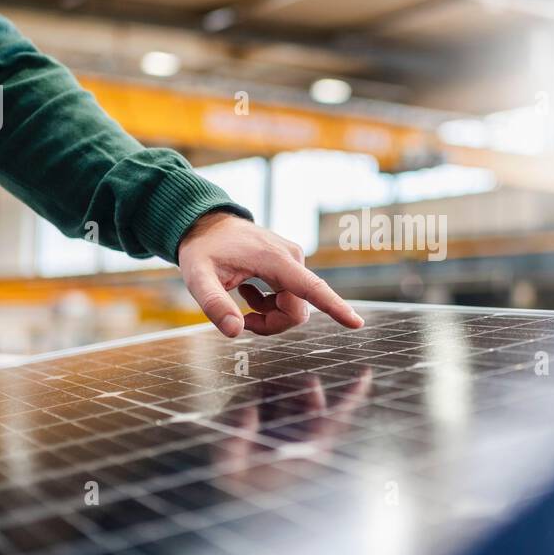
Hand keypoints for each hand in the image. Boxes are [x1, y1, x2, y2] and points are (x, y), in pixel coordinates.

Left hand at [178, 211, 363, 337]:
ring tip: (240, 301)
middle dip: (273, 324)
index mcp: (275, 260)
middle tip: (241, 321)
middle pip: (298, 309)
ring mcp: (293, 260)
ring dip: (270, 315)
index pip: (311, 289)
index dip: (335, 308)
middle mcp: (292, 258)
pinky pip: (290, 297)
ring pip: (295, 306)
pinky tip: (248, 292)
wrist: (206, 222)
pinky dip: (270, 305)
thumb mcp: (196, 276)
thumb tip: (235, 332)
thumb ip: (213, 303)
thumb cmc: (202, 248)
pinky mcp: (289, 264)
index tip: (357, 324)